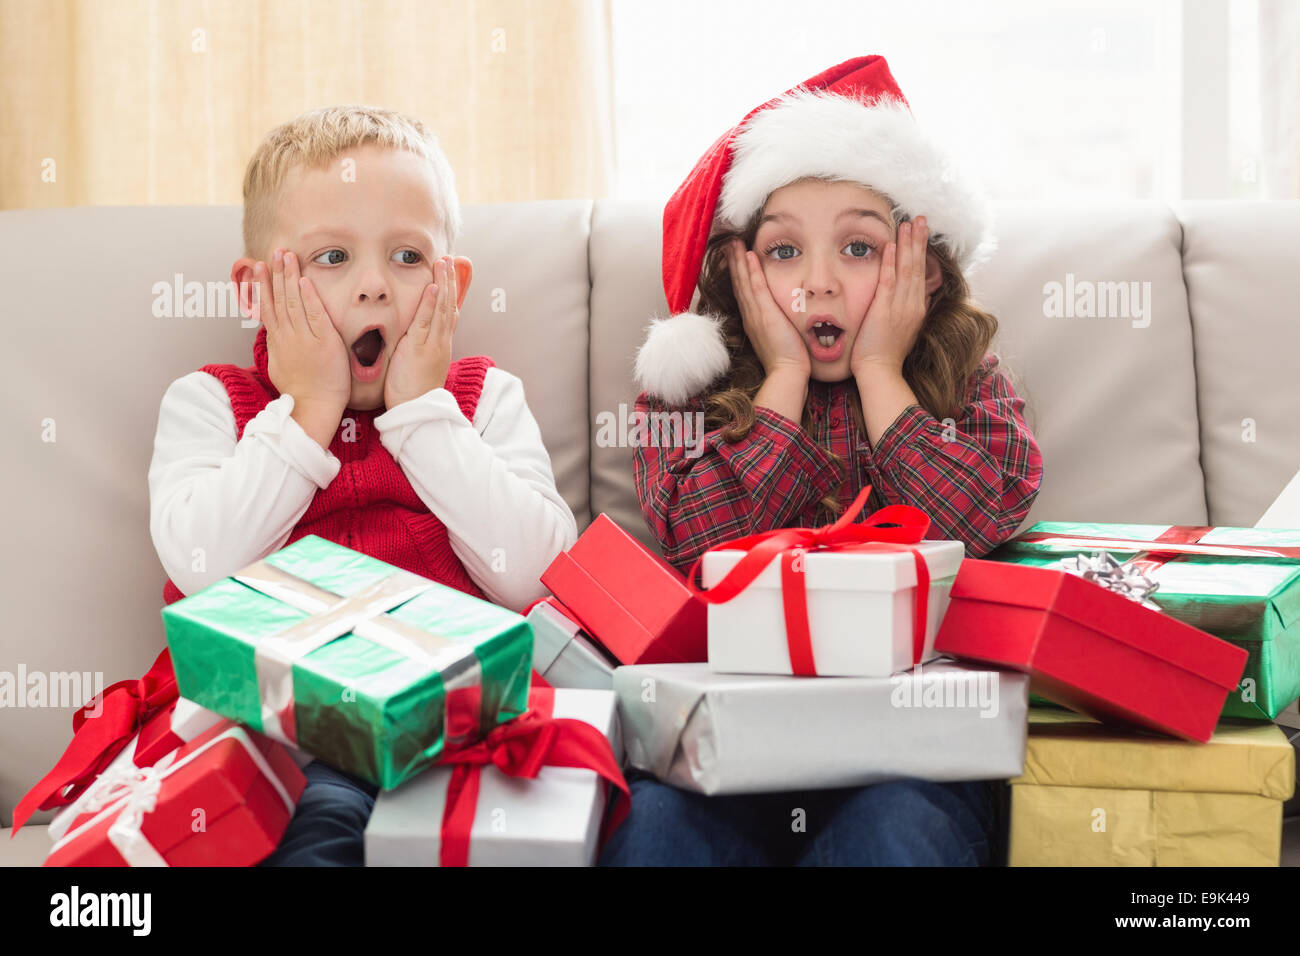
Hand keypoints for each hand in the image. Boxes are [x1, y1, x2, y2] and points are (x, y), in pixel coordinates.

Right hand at [255, 249, 350, 413]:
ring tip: (286, 256)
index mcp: (277, 341)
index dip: (263, 285)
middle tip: (274, 251)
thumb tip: (273, 338)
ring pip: (293, 301)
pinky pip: (315, 315)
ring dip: (289, 277)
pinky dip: (309, 297)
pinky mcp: (323, 343)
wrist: (312, 408)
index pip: (267, 307)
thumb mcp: (279, 367)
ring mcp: (304, 339)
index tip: (258, 267)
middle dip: (276, 273)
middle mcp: (287, 337)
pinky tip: (304, 280)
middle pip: (279, 299)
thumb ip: (277, 348)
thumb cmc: (300, 392)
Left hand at [384, 256, 458, 409]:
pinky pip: (426, 322)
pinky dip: (430, 303)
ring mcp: (432, 344)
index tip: (450, 274)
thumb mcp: (420, 365)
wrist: (417, 412)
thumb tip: (414, 336)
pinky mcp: (420, 349)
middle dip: (450, 281)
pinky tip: (432, 286)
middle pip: (449, 305)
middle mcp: (440, 341)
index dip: (450, 292)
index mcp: (440, 345)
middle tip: (450, 259)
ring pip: (441, 308)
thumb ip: (419, 348)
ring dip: (443, 283)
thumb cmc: (414, 393)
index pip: (448, 313)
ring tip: (444, 262)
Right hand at [726, 238, 809, 379]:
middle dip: (733, 262)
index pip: (743, 292)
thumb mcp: (779, 338)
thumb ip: (778, 324)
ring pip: (743, 282)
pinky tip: (749, 255)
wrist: (787, 374)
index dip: (738, 274)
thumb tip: (782, 317)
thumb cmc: (789, 360)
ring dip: (738, 260)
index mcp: (753, 321)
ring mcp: (755, 315)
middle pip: (738, 283)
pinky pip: (756, 287)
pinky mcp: (765, 314)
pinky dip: (752, 270)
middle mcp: (750, 316)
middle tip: (728, 243)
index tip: (735, 258)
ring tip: (733, 242)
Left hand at [850, 216, 930, 376]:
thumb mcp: (900, 329)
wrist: (880, 373)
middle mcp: (912, 305)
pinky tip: (892, 244)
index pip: (920, 274)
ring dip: (908, 244)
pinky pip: (889, 281)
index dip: (920, 252)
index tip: (920, 233)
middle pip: (918, 266)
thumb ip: (902, 311)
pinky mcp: (885, 311)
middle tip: (921, 218)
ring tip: (909, 223)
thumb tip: (903, 299)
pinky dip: (891, 262)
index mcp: (916, 309)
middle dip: (919, 241)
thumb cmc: (884, 355)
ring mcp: (901, 307)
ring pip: (907, 269)